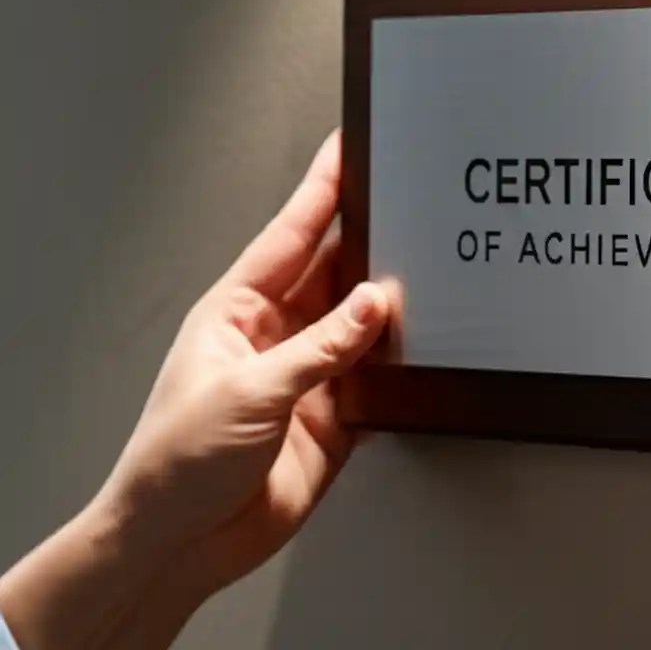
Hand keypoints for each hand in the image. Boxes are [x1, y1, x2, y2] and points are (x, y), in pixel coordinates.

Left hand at [0, 129, 390, 648]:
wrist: (180, 542)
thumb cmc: (177, 462)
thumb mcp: (249, 391)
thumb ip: (320, 348)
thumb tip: (374, 305)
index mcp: (236, 311)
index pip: (290, 236)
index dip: (322, 192)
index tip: (351, 151)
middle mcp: (275, 337)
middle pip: (333, 275)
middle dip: (371, 244)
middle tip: (413, 210)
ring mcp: (305, 378)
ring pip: (361, 327)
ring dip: (391, 310)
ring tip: (429, 279)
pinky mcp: (332, 420)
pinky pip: (375, 380)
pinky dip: (399, 367)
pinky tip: (420, 350)